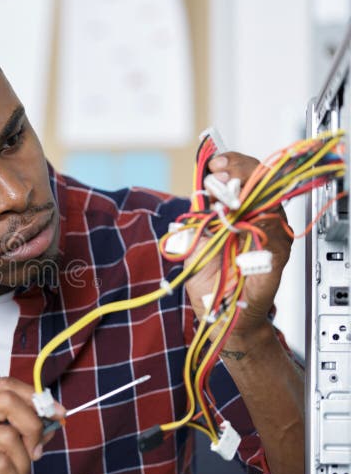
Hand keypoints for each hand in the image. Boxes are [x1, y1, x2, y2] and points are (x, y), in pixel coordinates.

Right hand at [0, 377, 62, 473]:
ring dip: (23, 465)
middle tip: (35, 454)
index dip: (36, 396)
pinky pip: (1, 464)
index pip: (5, 385)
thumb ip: (16, 438)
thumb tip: (49, 424)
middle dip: (34, 426)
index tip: (57, 415)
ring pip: (9, 436)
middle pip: (8, 399)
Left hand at [184, 152, 292, 351]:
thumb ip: (199, 219)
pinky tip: (240, 221)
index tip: (214, 163)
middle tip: (220, 174)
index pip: (244, 174)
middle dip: (239, 171)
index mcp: (239, 209)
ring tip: (223, 199)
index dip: (232, 164)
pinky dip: (257, 222)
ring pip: (270, 200)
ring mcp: (271, 232)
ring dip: (245, 194)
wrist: (219, 310)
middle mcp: (258, 216)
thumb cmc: (209, 277)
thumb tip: (200, 196)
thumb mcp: (194, 241)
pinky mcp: (279, 251)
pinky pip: (274, 229)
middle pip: (261, 180)